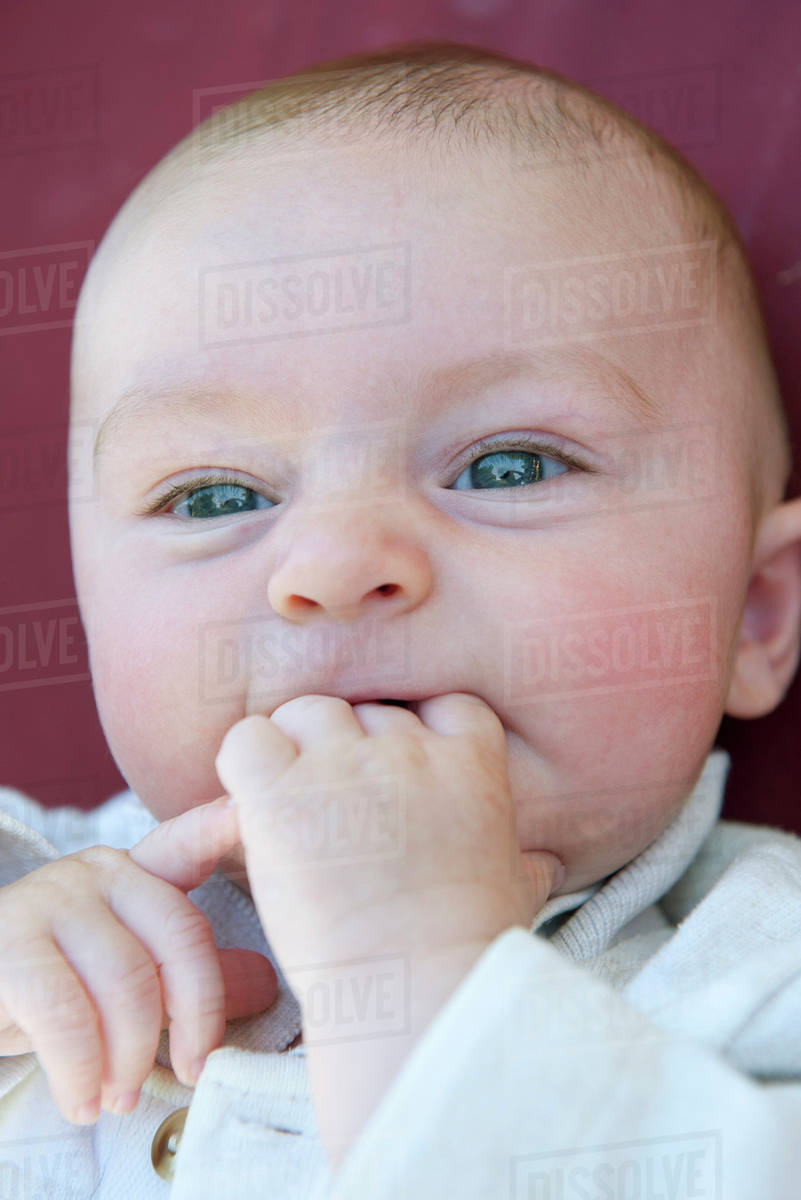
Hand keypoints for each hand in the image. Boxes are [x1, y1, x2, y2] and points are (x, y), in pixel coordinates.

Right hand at [0, 798, 277, 1124]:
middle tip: (192, 1073)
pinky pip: (66, 1014)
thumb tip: (267, 982)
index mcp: (134, 875)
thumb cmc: (51, 986)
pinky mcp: (9, 943)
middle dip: (197, 1018)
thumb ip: (192, 976)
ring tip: (121, 1096)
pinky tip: (83, 1100)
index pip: (182, 846)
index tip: (247, 813)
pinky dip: (82, 1071)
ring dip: (133, 1056)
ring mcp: (52, 899)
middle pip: (180, 936)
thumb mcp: (126, 979)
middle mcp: (98, 873)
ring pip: (127, 981)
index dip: (216, 829)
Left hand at [215, 693, 561, 1159]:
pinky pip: (247, 739)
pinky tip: (254, 808)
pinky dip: (245, 763)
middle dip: (351, 751)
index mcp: (473, 761)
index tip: (399, 777)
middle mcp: (407, 748)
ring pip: (306, 713)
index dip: (414, 734)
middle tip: (339, 811)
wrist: (418, 993)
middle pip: (366, 711)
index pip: (441, 705)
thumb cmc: (469, 952)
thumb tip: (544, 867)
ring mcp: (343, 765)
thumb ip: (525, 863)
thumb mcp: (516, 893)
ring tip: (293, 809)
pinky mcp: (280, 793)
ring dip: (295, 751)